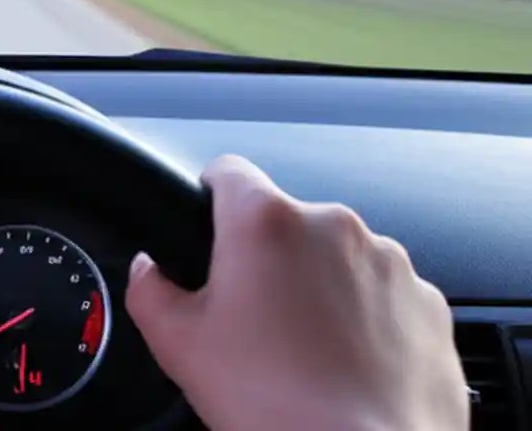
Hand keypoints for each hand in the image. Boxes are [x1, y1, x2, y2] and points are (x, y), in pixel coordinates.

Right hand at [126, 155, 465, 430]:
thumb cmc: (275, 405)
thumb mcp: (178, 345)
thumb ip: (149, 289)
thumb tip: (148, 272)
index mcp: (265, 223)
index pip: (227, 171)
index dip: (209, 198)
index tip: (208, 227)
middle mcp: (333, 226)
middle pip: (284, 222)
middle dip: (266, 260)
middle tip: (250, 320)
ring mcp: (389, 262)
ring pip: (336, 258)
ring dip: (317, 287)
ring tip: (301, 351)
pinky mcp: (427, 302)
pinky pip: (383, 294)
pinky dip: (365, 318)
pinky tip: (344, 364)